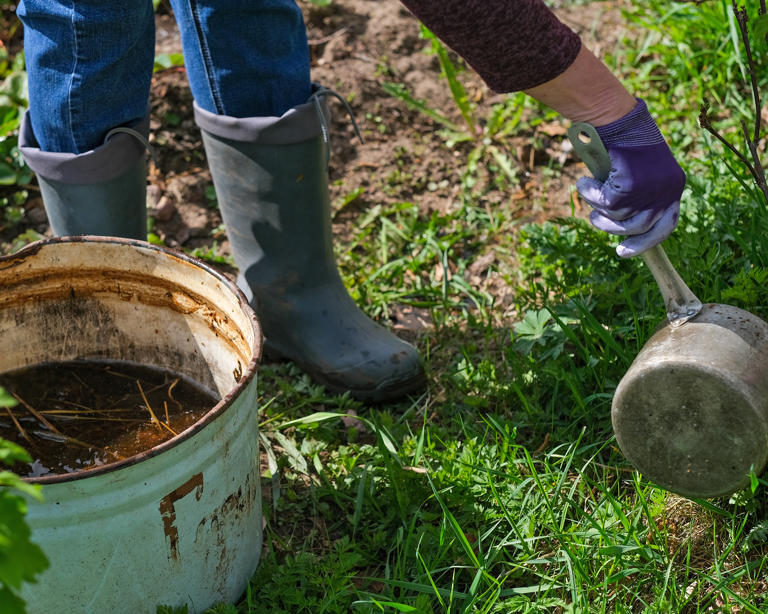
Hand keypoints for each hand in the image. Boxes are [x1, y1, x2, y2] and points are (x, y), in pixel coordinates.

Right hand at [576, 99, 685, 257]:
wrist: (618, 117)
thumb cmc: (625, 140)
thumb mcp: (640, 171)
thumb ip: (639, 196)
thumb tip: (623, 224)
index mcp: (674, 186)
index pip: (666, 225)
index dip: (644, 242)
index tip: (623, 251)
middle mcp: (668, 190)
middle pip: (640, 227)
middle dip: (613, 229)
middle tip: (596, 220)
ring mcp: (651, 189)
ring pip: (618, 217)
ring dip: (597, 207)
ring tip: (588, 191)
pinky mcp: (631, 185)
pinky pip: (605, 203)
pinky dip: (590, 194)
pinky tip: (584, 181)